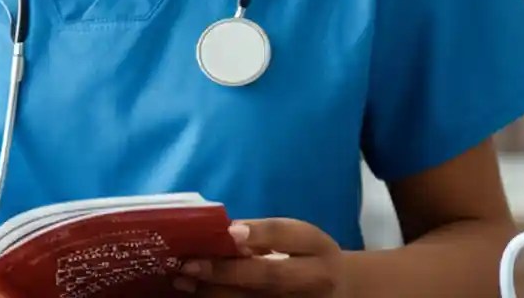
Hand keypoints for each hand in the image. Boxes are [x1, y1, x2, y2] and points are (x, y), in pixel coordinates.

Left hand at [173, 219, 346, 296]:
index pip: (288, 236)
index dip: (259, 234)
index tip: (227, 232)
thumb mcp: (299, 239)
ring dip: (214, 293)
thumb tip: (222, 233)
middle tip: (189, 265)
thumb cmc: (308, 257)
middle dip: (226, 271)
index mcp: (316, 249)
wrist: (341, 291)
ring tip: (182, 282)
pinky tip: (196, 295)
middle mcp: (312, 280)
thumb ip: (265, 234)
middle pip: (269, 277)